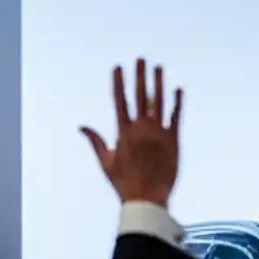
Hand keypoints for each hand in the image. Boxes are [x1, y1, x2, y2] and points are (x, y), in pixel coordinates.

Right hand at [80, 58, 182, 206]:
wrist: (147, 199)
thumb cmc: (124, 183)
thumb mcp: (106, 161)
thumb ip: (95, 141)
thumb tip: (81, 126)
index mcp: (123, 132)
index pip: (120, 101)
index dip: (119, 82)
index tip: (118, 67)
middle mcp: (141, 129)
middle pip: (140, 96)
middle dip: (139, 76)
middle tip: (140, 59)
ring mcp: (158, 134)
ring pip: (159, 102)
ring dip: (159, 83)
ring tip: (158, 67)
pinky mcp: (173, 141)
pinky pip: (176, 117)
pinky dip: (177, 103)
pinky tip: (178, 90)